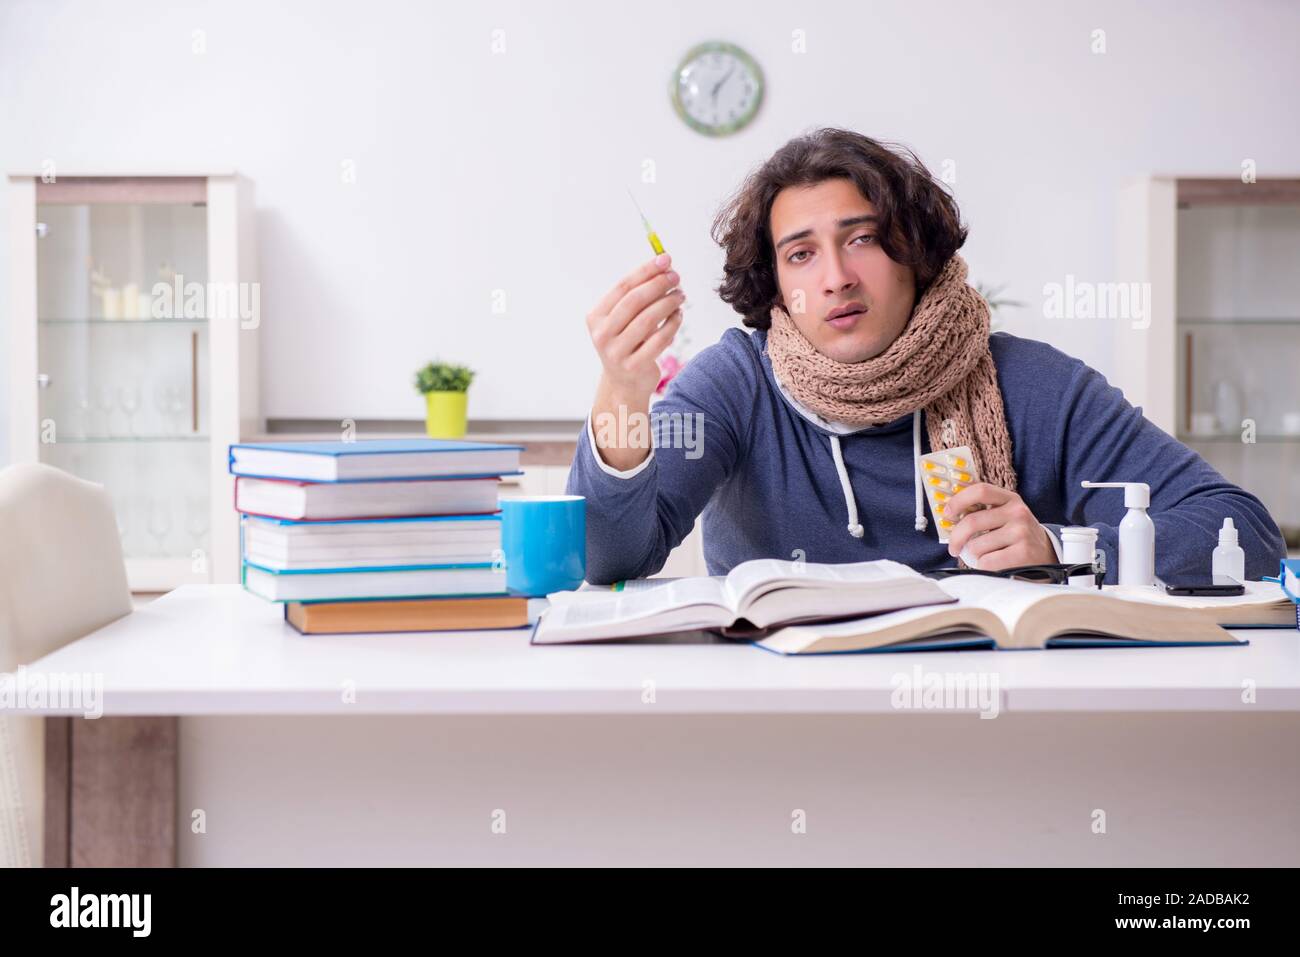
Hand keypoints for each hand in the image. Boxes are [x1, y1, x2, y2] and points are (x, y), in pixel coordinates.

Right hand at [586, 254, 684, 400]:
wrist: (624, 384)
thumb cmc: (628, 342)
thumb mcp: (624, 319)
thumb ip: (638, 294)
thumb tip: (664, 265)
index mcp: (595, 317)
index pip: (622, 287)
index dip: (646, 271)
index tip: (665, 259)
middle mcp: (602, 335)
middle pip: (634, 302)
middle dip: (658, 285)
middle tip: (676, 277)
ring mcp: (616, 353)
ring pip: (648, 320)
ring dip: (668, 303)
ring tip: (680, 295)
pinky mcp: (634, 367)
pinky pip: (659, 340)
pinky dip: (672, 324)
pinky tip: (678, 315)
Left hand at [943, 483, 1056, 570]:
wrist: (1046, 555)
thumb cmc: (1017, 536)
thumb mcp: (1006, 516)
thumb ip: (983, 511)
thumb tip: (949, 515)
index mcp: (1010, 499)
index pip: (980, 490)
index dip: (959, 500)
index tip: (947, 513)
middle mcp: (1018, 512)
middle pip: (972, 522)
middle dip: (956, 538)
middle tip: (953, 547)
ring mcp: (1022, 532)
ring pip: (976, 545)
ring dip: (972, 555)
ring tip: (981, 557)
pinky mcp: (1023, 553)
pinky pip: (986, 562)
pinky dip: (982, 566)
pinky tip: (991, 565)